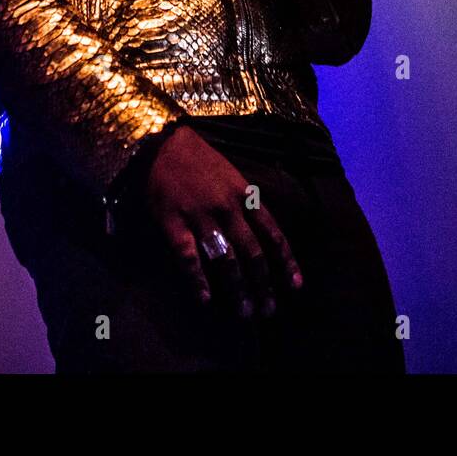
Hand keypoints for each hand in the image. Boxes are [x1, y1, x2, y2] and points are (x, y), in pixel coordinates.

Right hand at [143, 124, 302, 317]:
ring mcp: (201, 216)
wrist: (160, 142)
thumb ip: (245, 203)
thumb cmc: (197, 160)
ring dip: (238, 289)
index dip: (286, 261)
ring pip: (226, 260)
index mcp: (245, 195)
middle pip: (253, 253)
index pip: (273, 233)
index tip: (295, 286)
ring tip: (245, 313)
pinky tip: (205, 300)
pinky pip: (189, 258)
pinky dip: (198, 281)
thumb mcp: (231, 175)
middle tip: (268, 311)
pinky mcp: (174, 222)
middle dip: (263, 284)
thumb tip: (261, 235)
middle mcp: (228, 208)